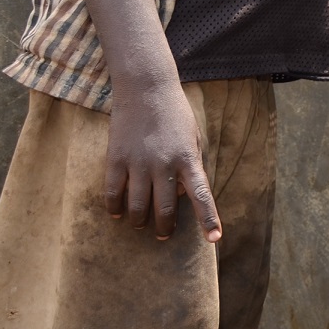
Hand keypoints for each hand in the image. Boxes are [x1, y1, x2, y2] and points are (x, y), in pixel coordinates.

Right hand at [105, 78, 220, 241]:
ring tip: (141, 224)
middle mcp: (164, 164)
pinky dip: (115, 207)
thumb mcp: (193, 138)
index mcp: (188, 158)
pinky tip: (118, 213)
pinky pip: (113, 192)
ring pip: (138, 205)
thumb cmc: (175, 115)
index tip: (214, 239)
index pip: (202, 195)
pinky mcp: (116, 158)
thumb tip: (185, 194)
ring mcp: (138, 162)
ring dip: (140, 220)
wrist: (146, 89)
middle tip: (164, 234)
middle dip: (165, 226)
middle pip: (165, 208)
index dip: (208, 219)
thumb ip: (191, 166)